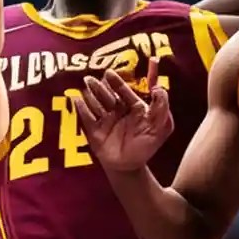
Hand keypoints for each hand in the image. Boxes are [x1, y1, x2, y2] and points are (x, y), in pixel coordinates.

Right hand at [72, 58, 172, 172]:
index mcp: (133, 107)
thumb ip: (162, 106)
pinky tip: (76, 99)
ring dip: (91, 93)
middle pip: (107, 94)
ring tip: (88, 83)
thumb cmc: (146, 146)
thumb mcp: (161, 126)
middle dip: (101, 86)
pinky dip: (81, 108)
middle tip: (95, 77)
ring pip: (96, 103)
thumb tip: (159, 87)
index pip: (125, 90)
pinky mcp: (94, 131)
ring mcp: (105, 120)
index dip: (119, 80)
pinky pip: (86, 117)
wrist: (130, 168)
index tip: (111, 71)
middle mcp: (117, 111)